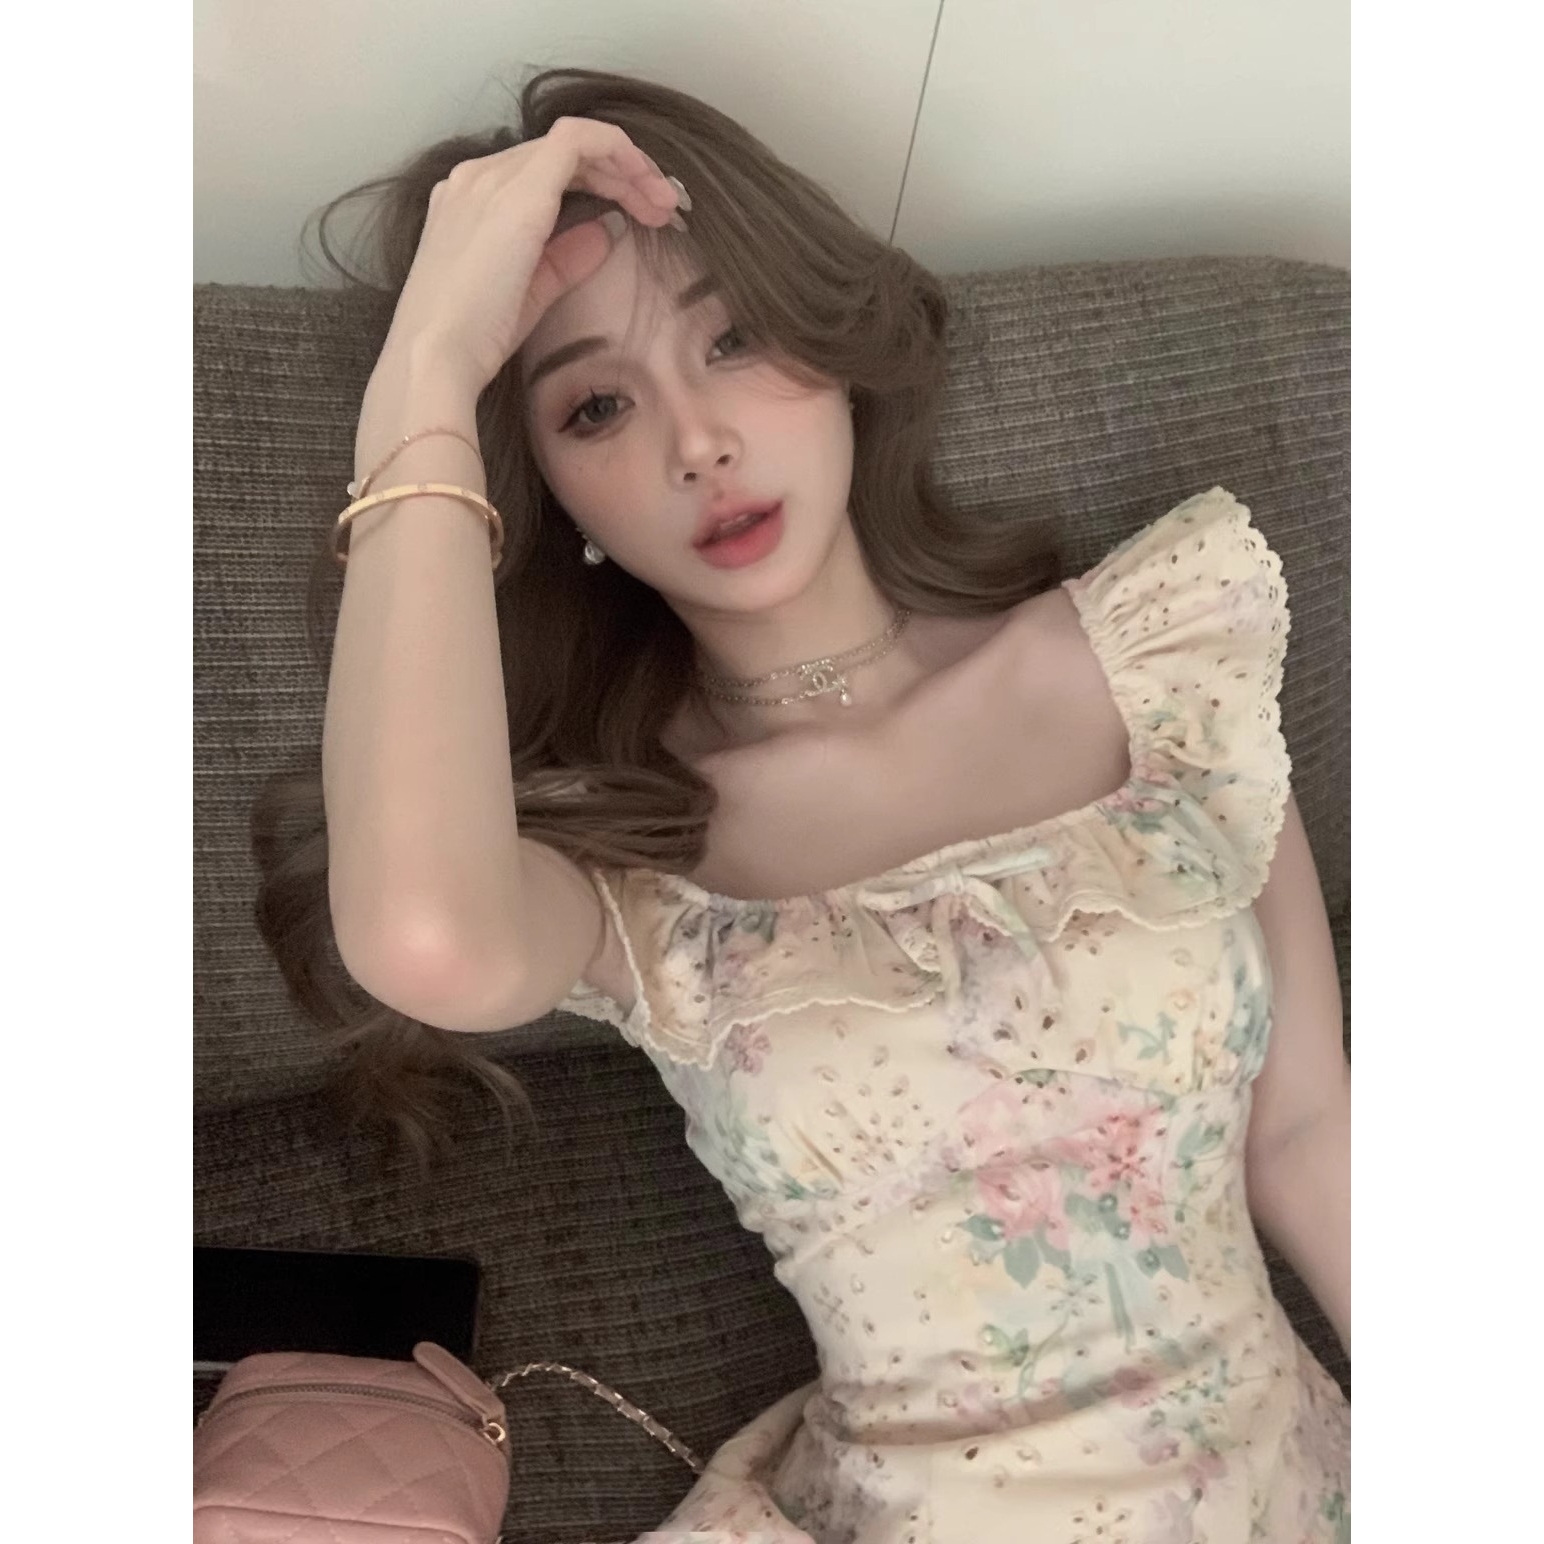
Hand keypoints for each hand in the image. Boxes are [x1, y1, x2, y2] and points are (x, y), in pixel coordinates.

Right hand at [382, 117, 686, 396]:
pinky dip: (620, 153)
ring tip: (664, 205)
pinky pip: (579, 140)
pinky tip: (647, 187)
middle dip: (622, 175)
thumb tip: (606, 232)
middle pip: (562, 155)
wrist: (438, 353)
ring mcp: (494, 176)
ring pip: (575, 144)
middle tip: (664, 210)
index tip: (639, 216)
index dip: (599, 184)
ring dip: (627, 168)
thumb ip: (566, 258)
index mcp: (472, 201)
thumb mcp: (531, 292)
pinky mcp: (521, 188)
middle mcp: (478, 176)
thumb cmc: (473, 337)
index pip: (545, 173)